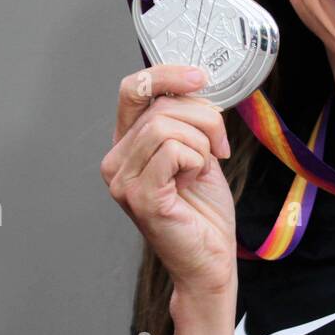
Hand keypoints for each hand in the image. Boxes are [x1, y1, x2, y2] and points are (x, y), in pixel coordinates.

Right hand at [101, 65, 237, 298]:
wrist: (209, 260)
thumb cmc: (203, 212)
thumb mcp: (197, 152)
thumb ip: (186, 121)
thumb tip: (195, 85)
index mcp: (127, 146)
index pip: (134, 89)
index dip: (166, 74)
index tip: (200, 77)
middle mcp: (116, 161)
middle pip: (161, 105)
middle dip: (204, 118)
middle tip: (218, 148)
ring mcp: (123, 180)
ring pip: (167, 125)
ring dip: (201, 142)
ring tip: (203, 168)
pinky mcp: (140, 196)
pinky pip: (174, 151)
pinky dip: (196, 160)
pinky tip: (195, 180)